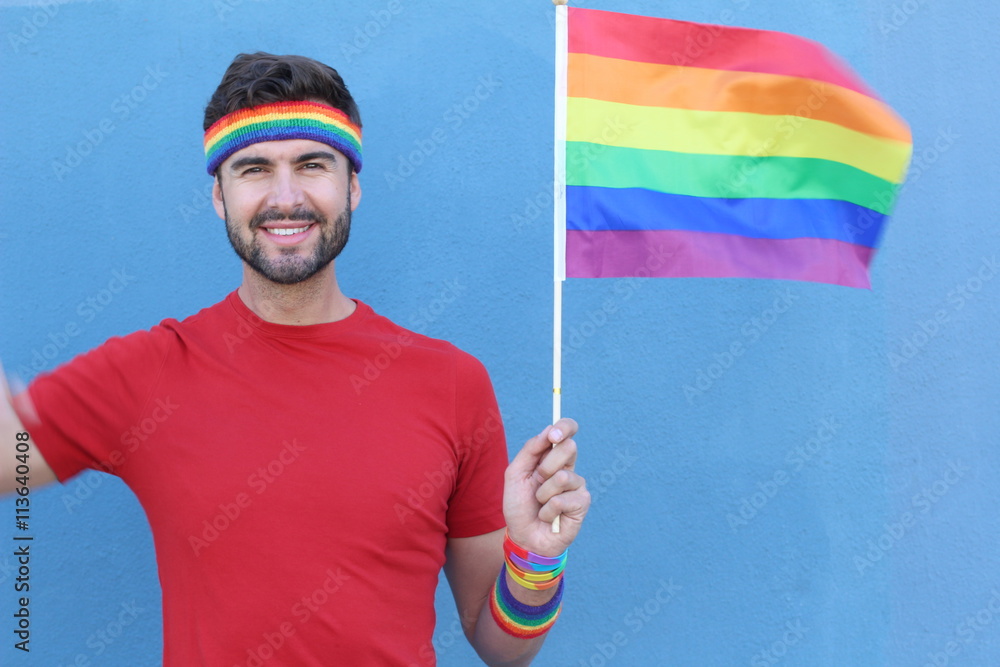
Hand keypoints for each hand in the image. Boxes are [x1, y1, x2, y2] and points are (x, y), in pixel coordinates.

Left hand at [502, 418, 589, 556]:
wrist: (522, 537)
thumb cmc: (519, 506)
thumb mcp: (515, 474)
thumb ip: (530, 450)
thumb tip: (548, 431)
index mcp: (552, 457)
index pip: (567, 433)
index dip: (565, 427)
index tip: (554, 434)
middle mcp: (568, 467)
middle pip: (569, 448)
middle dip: (546, 465)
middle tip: (538, 480)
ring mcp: (577, 485)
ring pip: (563, 477)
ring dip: (543, 494)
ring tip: (540, 504)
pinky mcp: (582, 503)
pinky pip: (562, 499)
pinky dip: (548, 510)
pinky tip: (548, 517)